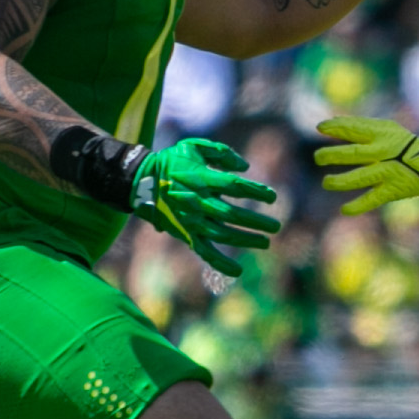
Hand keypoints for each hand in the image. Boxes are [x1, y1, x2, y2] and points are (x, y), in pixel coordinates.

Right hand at [131, 139, 282, 277]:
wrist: (142, 182)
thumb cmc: (172, 162)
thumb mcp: (194, 146)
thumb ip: (220, 152)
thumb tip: (244, 167)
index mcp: (201, 180)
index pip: (234, 187)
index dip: (255, 191)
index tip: (272, 197)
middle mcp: (198, 203)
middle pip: (232, 215)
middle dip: (256, 222)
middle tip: (276, 226)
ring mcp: (192, 221)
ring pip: (223, 234)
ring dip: (246, 240)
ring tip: (265, 242)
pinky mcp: (186, 234)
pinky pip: (204, 251)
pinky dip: (220, 263)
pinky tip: (237, 271)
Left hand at [314, 116, 418, 214]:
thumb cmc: (402, 144)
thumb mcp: (386, 130)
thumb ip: (361, 127)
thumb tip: (331, 123)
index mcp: (381, 134)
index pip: (355, 129)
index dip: (336, 128)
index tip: (320, 128)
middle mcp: (384, 152)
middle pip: (355, 154)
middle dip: (333, 155)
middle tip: (317, 157)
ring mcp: (388, 172)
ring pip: (361, 177)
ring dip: (341, 181)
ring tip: (326, 182)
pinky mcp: (393, 190)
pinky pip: (373, 199)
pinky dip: (358, 206)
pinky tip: (344, 210)